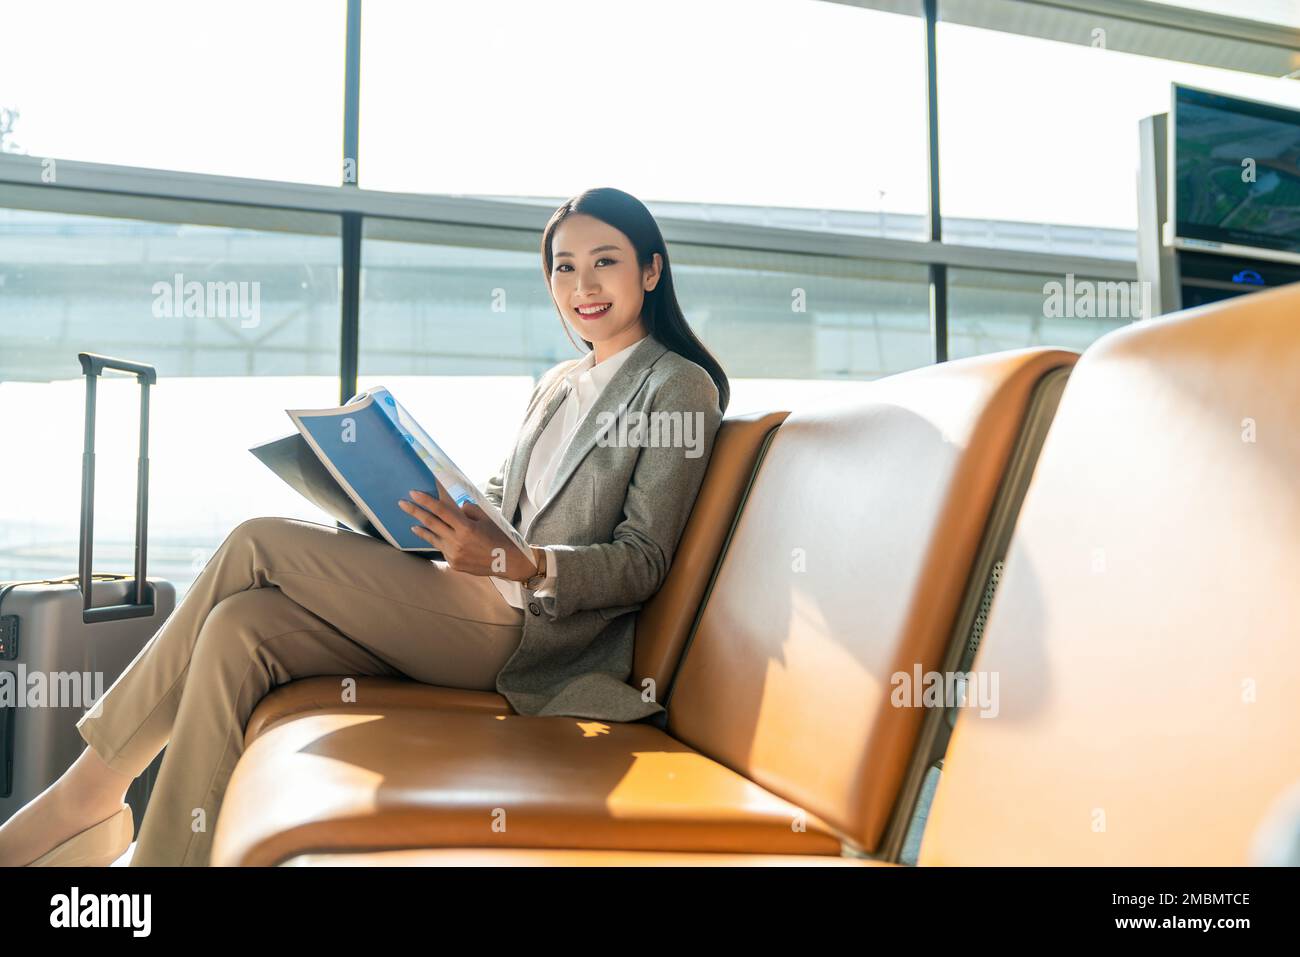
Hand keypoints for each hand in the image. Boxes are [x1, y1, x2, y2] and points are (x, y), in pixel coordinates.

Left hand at [398, 476, 537, 579]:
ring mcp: (454, 554)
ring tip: (413, 524)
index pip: (441, 511)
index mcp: (466, 528)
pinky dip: (439, 542)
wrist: (508, 562)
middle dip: (415, 512)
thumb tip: (456, 508)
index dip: (426, 501)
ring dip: (422, 530)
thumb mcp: (487, 519)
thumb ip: (469, 510)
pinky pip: (443, 549)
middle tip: (402, 503)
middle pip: (431, 523)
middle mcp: (457, 541)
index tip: (413, 493)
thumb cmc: (499, 537)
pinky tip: (435, 538)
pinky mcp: (454, 564)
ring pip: (433, 538)